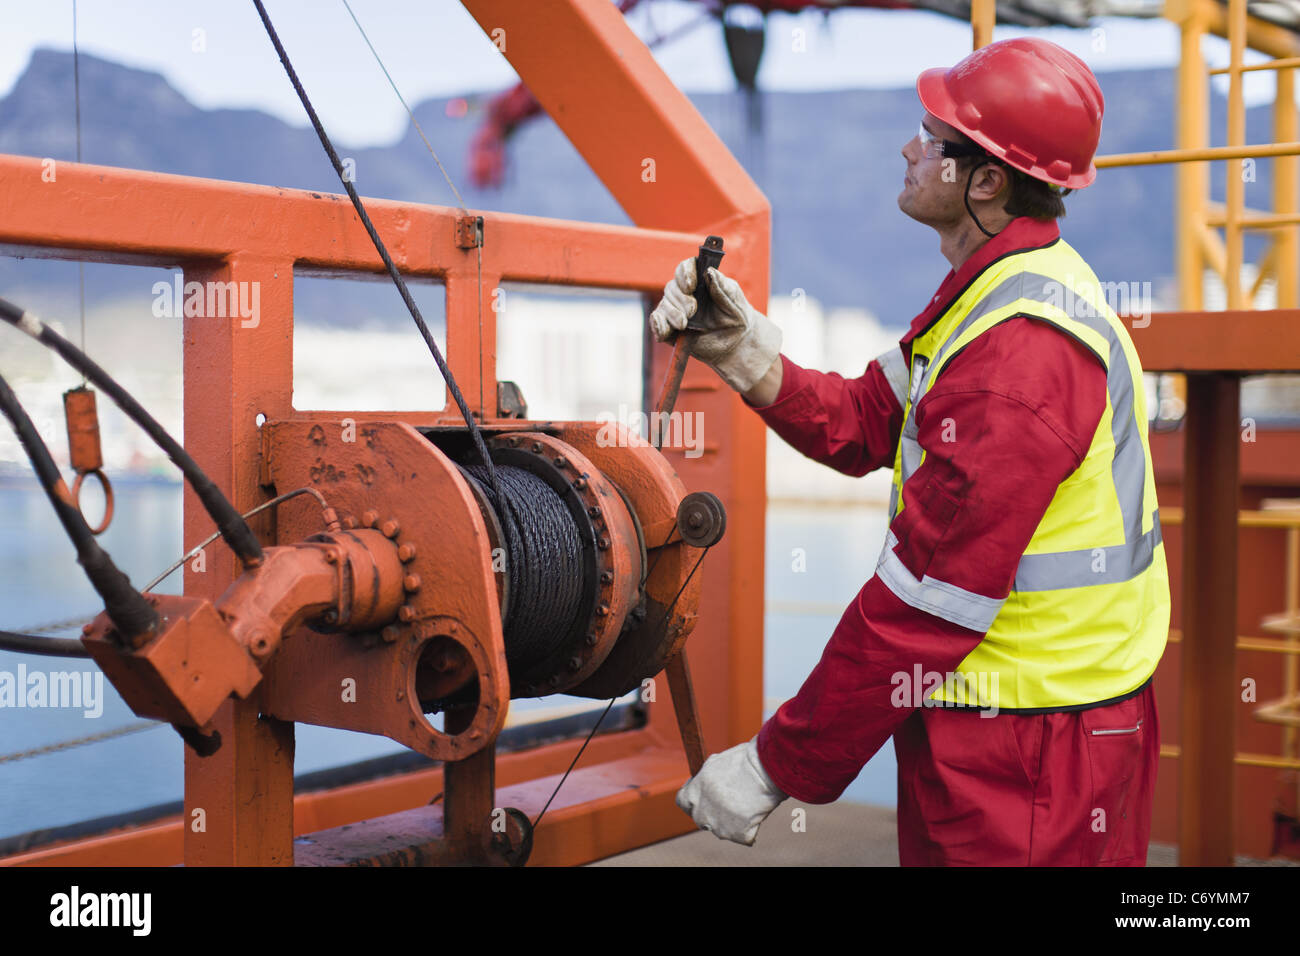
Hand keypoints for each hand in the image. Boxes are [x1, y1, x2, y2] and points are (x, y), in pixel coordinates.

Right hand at [649, 257, 781, 392]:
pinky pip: (657, 323)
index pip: (685, 268)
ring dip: (671, 313)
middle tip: (693, 310)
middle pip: (672, 287)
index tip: (691, 285)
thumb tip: (709, 272)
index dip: (685, 273)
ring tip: (684, 324)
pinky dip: (657, 325)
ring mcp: (676, 310)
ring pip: (664, 305)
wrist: (736, 343)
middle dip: (680, 298)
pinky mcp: (671, 329)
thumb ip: (722, 287)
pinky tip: (665, 329)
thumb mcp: (735, 300)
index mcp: (700, 279)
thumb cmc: (737, 316)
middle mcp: (685, 293)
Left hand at [675, 736, 786, 844]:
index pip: (683, 802)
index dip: (695, 798)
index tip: (706, 794)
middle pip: (701, 818)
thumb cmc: (742, 761)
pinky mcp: (737, 835)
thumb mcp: (715, 763)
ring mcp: (718, 827)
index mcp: (692, 793)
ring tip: (747, 802)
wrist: (763, 771)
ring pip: (723, 828)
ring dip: (732, 821)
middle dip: (714, 812)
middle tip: (731, 800)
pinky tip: (756, 812)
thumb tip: (706, 781)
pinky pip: (743, 835)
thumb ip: (706, 778)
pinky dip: (750, 828)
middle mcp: (701, 813)